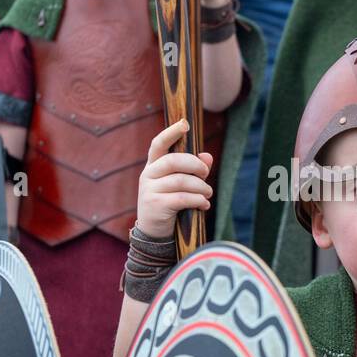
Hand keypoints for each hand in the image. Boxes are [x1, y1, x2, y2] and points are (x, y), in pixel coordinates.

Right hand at [136, 120, 212, 238]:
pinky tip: (204, 205)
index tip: (185, 124)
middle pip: (174, 161)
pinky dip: (198, 200)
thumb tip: (207, 156)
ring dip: (201, 187)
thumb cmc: (170, 204)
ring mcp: (150, 190)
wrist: (154, 232)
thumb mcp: (180, 185)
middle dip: (195, 165)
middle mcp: (148, 175)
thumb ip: (193, 170)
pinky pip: (182, 198)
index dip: (171, 133)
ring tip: (208, 194)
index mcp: (153, 166)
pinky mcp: (155, 205)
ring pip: (181, 181)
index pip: (158, 144)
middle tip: (206, 174)